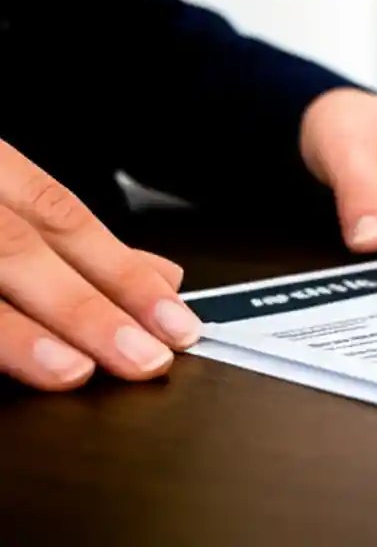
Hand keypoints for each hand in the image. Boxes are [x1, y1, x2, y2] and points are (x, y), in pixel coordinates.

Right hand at [0, 140, 200, 390]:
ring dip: (20, 334)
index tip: (178, 324)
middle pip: (19, 250)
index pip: (66, 220)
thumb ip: (74, 236)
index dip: (124, 275)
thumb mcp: (4, 186)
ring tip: (72, 372)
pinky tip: (6, 371)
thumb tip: (163, 277)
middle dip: (86, 309)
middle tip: (145, 359)